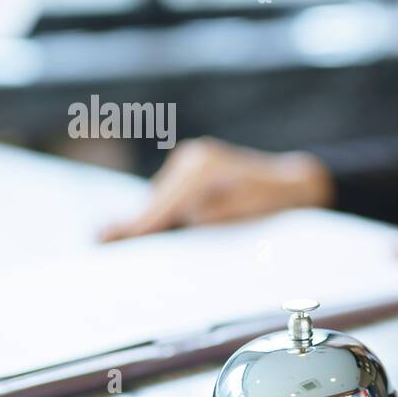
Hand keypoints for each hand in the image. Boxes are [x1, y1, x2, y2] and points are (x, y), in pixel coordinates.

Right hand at [100, 138, 333, 240]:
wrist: (296, 182)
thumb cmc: (274, 202)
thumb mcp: (241, 214)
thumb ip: (205, 217)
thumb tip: (175, 221)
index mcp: (203, 167)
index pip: (162, 204)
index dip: (138, 223)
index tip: (108, 237)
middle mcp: (194, 157)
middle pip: (156, 200)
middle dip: (139, 222)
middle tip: (101, 239)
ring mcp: (192, 158)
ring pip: (161, 196)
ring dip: (153, 217)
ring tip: (122, 235)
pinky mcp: (194, 165)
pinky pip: (171, 192)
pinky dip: (165, 208)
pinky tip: (153, 224)